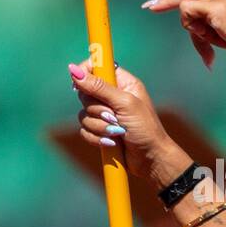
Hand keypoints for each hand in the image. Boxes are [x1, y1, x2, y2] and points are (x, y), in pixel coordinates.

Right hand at [68, 57, 180, 183]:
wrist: (151, 159)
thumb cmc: (145, 129)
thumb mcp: (124, 103)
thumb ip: (99, 87)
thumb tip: (74, 70)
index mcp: (123, 83)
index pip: (97, 67)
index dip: (85, 72)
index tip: (79, 82)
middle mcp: (113, 97)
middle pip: (86, 93)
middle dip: (98, 109)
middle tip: (114, 117)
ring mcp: (106, 115)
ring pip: (84, 114)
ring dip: (99, 126)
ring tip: (118, 133)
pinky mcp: (100, 131)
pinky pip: (84, 130)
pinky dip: (96, 137)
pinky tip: (111, 142)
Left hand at [142, 0, 225, 70]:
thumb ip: (224, 2)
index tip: (156, 0)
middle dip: (172, 7)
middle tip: (149, 7)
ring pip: (187, 7)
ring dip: (195, 28)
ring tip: (215, 38)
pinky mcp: (216, 6)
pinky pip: (187, 12)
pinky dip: (192, 27)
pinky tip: (209, 34)